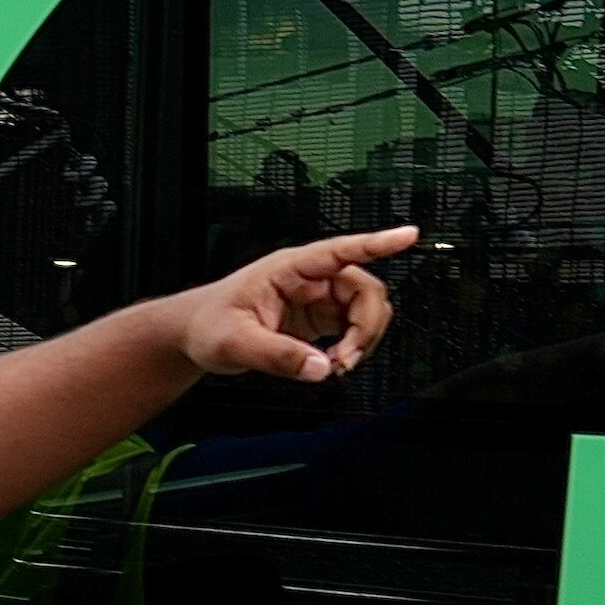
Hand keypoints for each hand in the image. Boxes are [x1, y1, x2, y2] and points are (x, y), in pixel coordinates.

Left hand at [175, 226, 414, 385]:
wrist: (195, 335)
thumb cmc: (208, 325)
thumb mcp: (234, 342)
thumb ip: (277, 357)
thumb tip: (319, 369)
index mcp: (289, 268)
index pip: (340, 250)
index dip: (377, 242)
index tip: (408, 235)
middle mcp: (309, 278)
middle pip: (365, 289)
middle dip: (366, 326)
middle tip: (344, 361)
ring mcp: (317, 298)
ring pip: (365, 310)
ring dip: (362, 339)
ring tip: (334, 366)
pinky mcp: (319, 318)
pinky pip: (353, 327)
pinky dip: (351, 348)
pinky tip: (331, 364)